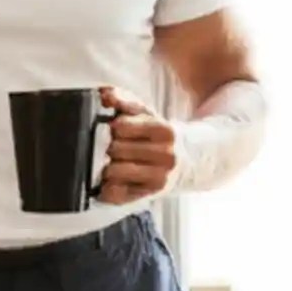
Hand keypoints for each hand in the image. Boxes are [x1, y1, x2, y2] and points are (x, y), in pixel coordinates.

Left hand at [97, 87, 177, 203]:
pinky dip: (106, 188)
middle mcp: (164, 156)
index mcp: (164, 131)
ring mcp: (157, 178)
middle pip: (115, 149)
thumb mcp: (147, 114)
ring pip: (113, 172)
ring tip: (110, 163)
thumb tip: (105, 95)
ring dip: (105, 167)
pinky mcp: (148, 195)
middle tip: (110, 147)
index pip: (122, 127)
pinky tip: (109, 181)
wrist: (186, 161)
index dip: (113, 127)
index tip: (115, 129)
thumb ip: (126, 101)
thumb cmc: (159, 136)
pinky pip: (116, 194)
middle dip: (108, 147)